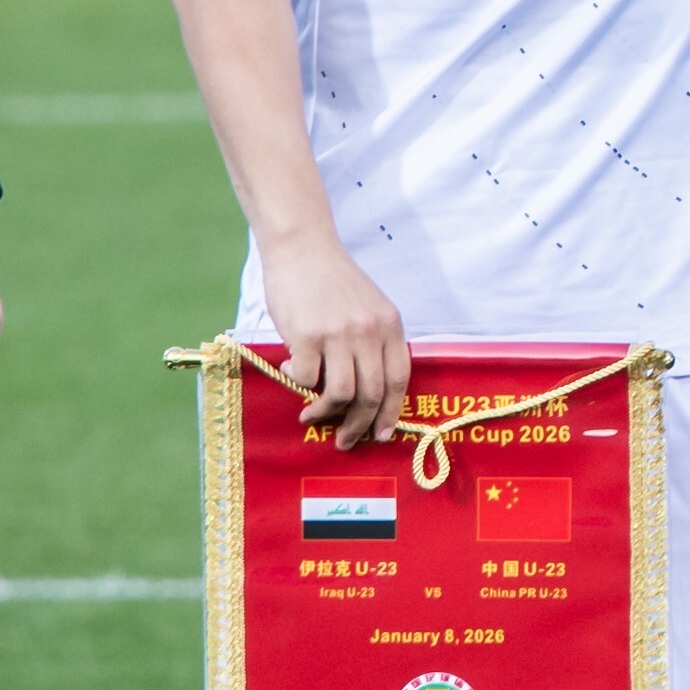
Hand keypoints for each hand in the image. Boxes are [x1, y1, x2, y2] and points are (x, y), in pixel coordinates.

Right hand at [259, 232, 412, 449]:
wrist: (302, 248)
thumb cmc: (333, 281)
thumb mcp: (368, 307)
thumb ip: (373, 342)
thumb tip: (366, 394)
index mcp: (390, 325)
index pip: (399, 379)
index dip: (392, 412)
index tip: (382, 434)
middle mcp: (369, 331)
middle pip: (372, 394)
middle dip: (359, 425)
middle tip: (346, 442)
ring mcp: (339, 334)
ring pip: (341, 394)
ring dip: (326, 414)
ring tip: (311, 418)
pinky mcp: (307, 335)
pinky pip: (306, 377)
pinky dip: (297, 384)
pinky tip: (290, 376)